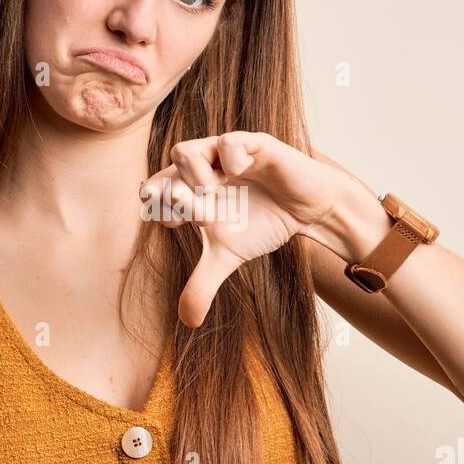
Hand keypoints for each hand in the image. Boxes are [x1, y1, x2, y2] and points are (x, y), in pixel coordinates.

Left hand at [139, 131, 352, 327]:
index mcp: (189, 193)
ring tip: (214, 193)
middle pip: (164, 172)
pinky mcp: (253, 146)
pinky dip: (229, 158)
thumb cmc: (262, 223)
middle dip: (170, 196)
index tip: (178, 224)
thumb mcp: (228, 257)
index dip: (158, 208)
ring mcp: (224, 156)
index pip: (156, 192)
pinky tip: (241, 173)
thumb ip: (203, 284)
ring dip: (193, 177)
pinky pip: (229, 141)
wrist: (307, 210)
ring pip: (185, 151)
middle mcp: (202, 171)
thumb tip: (187, 322)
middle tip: (194, 213)